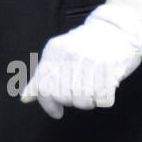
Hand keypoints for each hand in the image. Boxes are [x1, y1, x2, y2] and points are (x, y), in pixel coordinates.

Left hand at [19, 7, 141, 118]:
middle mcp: (70, 55)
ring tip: (92, 92)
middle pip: (62, 96)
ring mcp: (90, 61)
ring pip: (81, 101)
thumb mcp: (59, 54)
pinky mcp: (110, 68)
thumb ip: (42, 75)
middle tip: (77, 94)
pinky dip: (103, 99)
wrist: (116, 29)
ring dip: (87, 102)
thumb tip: (25, 98)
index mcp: (55, 51)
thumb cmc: (85, 45)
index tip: (56, 112)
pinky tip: (103, 89)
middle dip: (69, 101)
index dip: (48, 104)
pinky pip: (103, 99)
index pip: (43, 86)